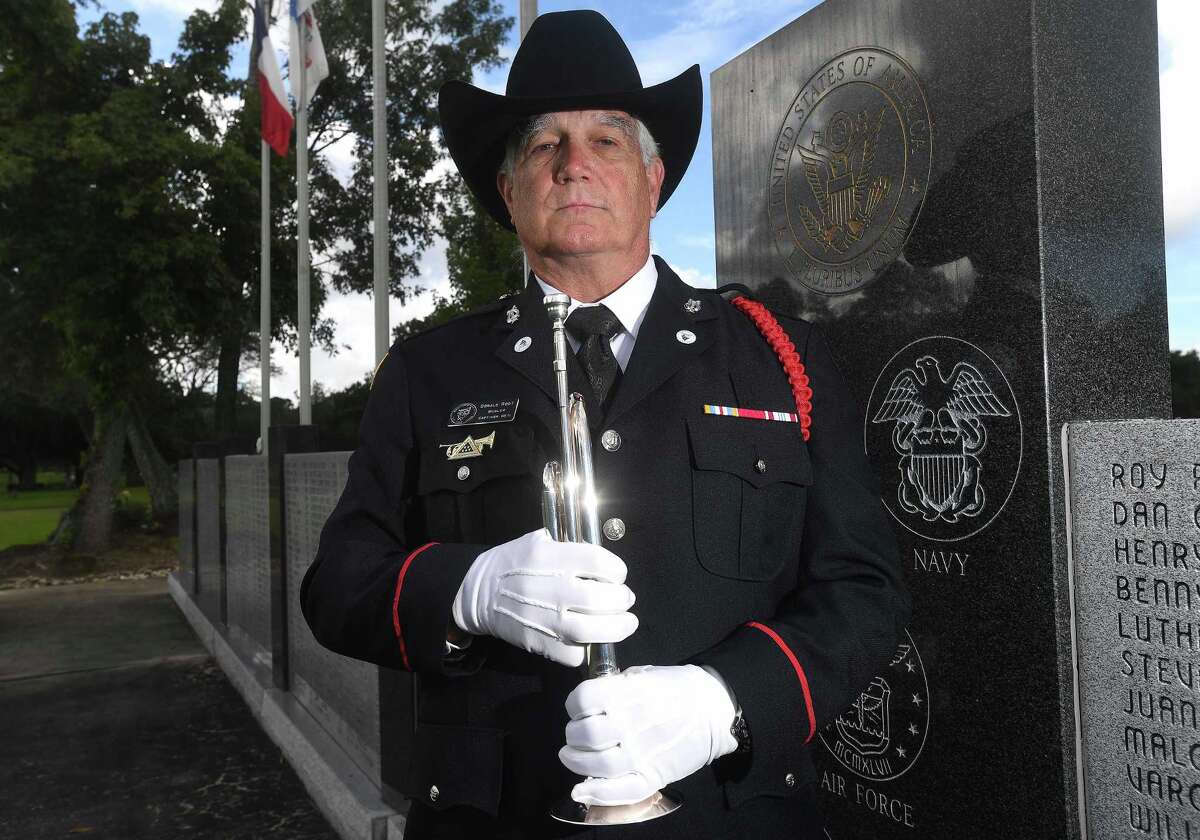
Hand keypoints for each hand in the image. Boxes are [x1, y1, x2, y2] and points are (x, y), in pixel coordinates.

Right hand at [452, 529, 637, 666]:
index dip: (617, 570)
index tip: (618, 575)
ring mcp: (543, 619)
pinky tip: (592, 638)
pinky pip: (574, 653)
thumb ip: (570, 547)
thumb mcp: (538, 541)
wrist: (479, 594)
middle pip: (600, 598)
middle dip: (622, 599)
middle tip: (625, 599)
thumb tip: (604, 560)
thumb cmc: (513, 563)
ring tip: (626, 623)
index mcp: (549, 556)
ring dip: (617, 628)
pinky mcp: (539, 644)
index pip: (598, 563)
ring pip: (591, 630)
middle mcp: (548, 587)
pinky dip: (588, 648)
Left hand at [559, 664, 738, 805]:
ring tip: (572, 756)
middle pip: (586, 734)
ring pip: (598, 764)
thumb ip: (616, 686)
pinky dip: (598, 793)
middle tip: (575, 735)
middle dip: (573, 735)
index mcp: (629, 693)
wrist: (715, 710)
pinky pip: (623, 790)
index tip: (577, 709)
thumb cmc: (677, 689)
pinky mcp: (655, 775)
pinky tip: (582, 790)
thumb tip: (589, 701)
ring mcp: (644, 752)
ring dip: (577, 762)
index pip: (584, 699)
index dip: (573, 706)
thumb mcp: (644, 674)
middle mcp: (633, 722)